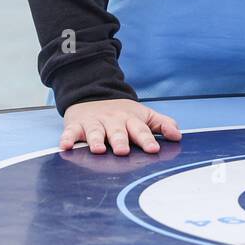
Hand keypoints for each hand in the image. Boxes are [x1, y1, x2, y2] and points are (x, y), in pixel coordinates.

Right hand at [60, 98, 182, 155]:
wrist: (93, 94)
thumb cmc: (122, 112)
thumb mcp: (143, 115)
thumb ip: (161, 124)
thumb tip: (178, 136)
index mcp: (130, 119)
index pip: (141, 130)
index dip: (147, 139)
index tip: (153, 149)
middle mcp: (113, 121)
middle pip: (117, 132)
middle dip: (120, 140)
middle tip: (123, 151)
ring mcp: (94, 123)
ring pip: (95, 132)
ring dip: (96, 140)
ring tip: (98, 150)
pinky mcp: (76, 125)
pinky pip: (71, 132)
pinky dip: (67, 138)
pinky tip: (65, 146)